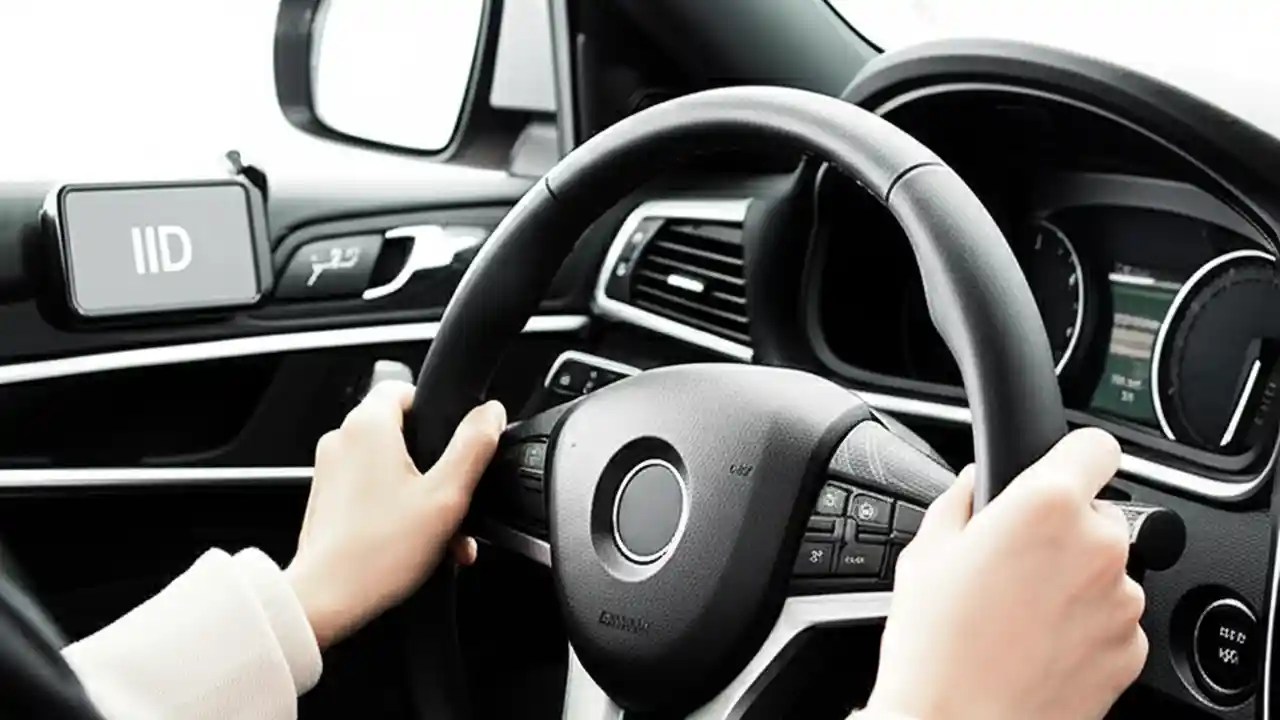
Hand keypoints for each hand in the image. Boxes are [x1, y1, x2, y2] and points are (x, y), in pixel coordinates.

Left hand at [286, 381, 504, 649]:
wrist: (327, 599)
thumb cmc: (380, 552)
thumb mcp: (447, 496)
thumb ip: (474, 447)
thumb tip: (490, 413)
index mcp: (369, 425)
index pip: (406, 387)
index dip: (438, 411)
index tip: (456, 441)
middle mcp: (343, 440)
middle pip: (403, 433)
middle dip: (437, 467)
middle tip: (456, 500)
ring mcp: (331, 470)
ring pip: (390, 466)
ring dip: (422, 495)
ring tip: (444, 534)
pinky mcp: (327, 499)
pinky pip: (372, 490)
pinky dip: (398, 509)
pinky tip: (420, 543)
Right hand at [863, 428, 1145, 719]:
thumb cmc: (934, 646)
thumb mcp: (925, 554)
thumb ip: (960, 501)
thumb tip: (974, 483)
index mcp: (1045, 506)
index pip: (1095, 447)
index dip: (1073, 457)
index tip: (1058, 472)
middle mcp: (1097, 547)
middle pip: (1098, 514)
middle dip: (1064, 530)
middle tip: (1015, 563)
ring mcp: (1121, 603)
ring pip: (1106, 570)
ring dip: (1075, 580)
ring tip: (1020, 613)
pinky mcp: (1131, 650)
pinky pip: (1113, 619)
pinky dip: (1086, 626)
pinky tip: (1037, 644)